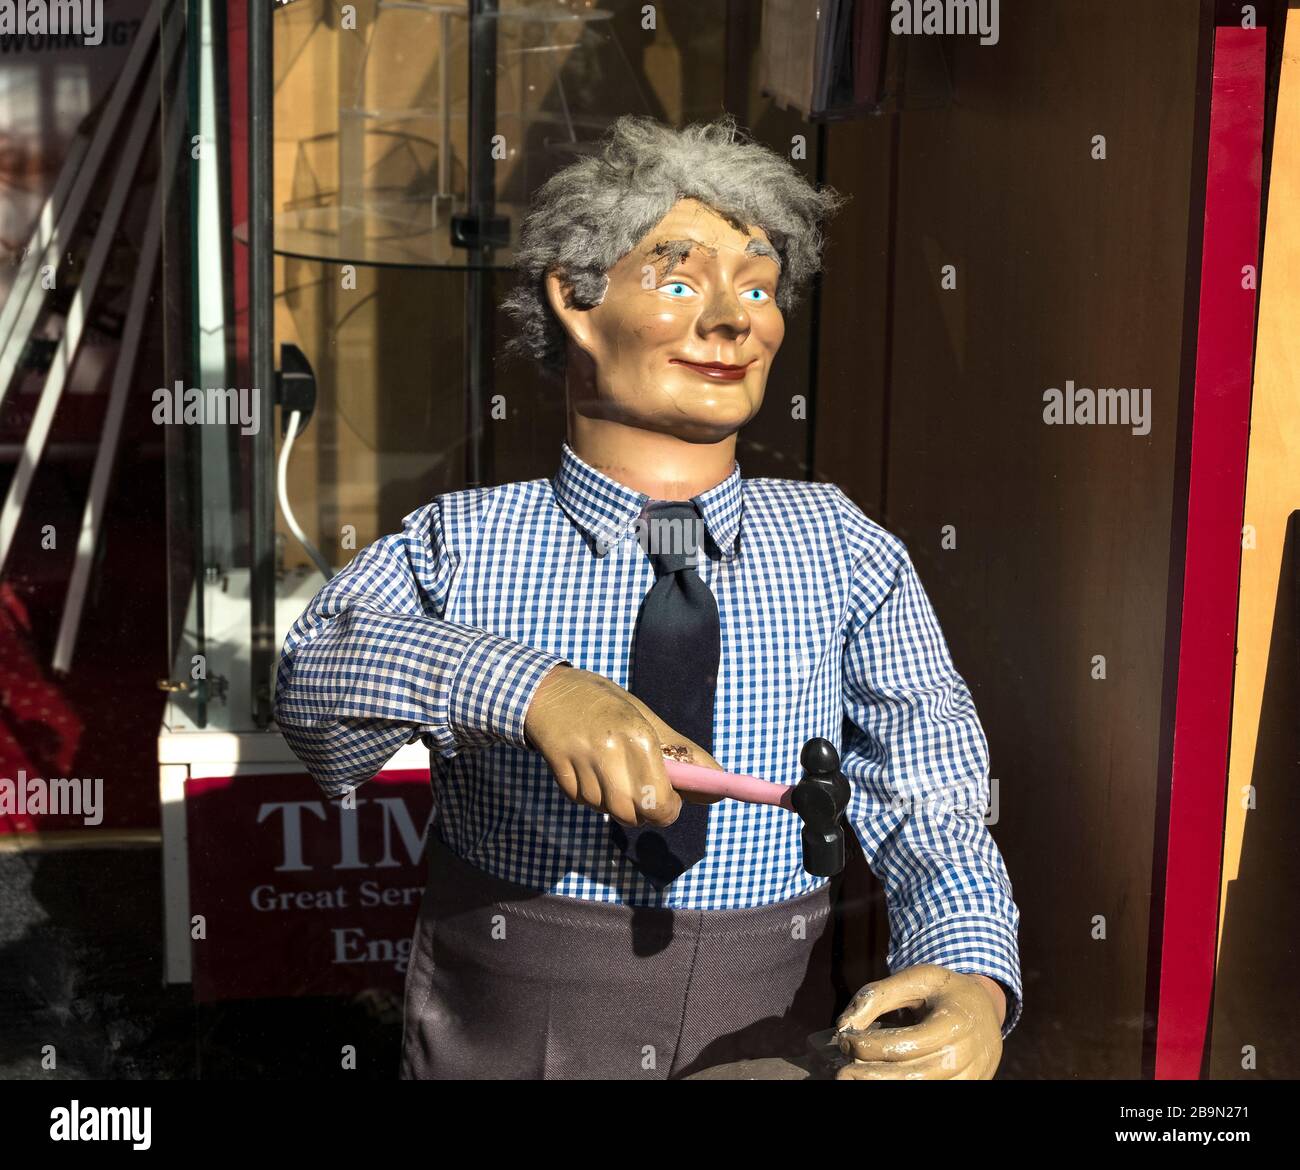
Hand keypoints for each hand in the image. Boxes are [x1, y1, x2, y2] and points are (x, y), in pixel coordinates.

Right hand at [523, 665, 722, 827]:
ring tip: (612, 770)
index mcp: (638, 736)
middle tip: (644, 790)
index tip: (672, 802)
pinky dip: (593, 794)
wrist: (548, 692)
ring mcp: (582, 764)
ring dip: (616, 801)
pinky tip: (589, 768)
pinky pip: (586, 803)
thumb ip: (682, 754)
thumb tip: (716, 787)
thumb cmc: (606, 704)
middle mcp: (610, 752)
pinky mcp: (560, 774)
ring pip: (609, 811)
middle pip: (634, 814)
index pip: (659, 801)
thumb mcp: (646, 718)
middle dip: (644, 811)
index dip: (670, 809)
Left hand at [833, 964, 1003, 1079]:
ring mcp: (971, 1077)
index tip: (844, 1039)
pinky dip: (904, 1089)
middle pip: (911, 1076)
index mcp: (955, 1022)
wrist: (985, 1009)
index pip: (905, 1044)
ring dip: (884, 1085)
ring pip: (921, 1089)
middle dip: (870, 1075)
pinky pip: (934, 1094)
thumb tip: (843, 1024)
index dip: (868, 1046)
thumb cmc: (944, 991)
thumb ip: (877, 996)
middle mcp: (966, 1055)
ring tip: (856, 1079)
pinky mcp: (970, 1087)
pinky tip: (882, 1080)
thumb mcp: (915, 978)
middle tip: (842, 1072)